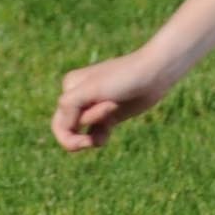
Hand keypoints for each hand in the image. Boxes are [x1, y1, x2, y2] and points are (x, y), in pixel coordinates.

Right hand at [52, 47, 181, 151]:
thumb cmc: (124, 78)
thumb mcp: (92, 89)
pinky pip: (95, 135)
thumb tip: (63, 126)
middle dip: (80, 137)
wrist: (154, 74)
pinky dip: (99, 138)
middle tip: (95, 140)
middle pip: (67, 130)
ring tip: (112, 113)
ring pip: (81, 134)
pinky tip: (110, 132)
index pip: (59, 123)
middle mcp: (78, 97)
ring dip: (94, 134)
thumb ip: (70, 104)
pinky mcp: (108, 116)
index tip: (87, 140)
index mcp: (70, 88)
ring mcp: (93, 107)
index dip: (70, 136)